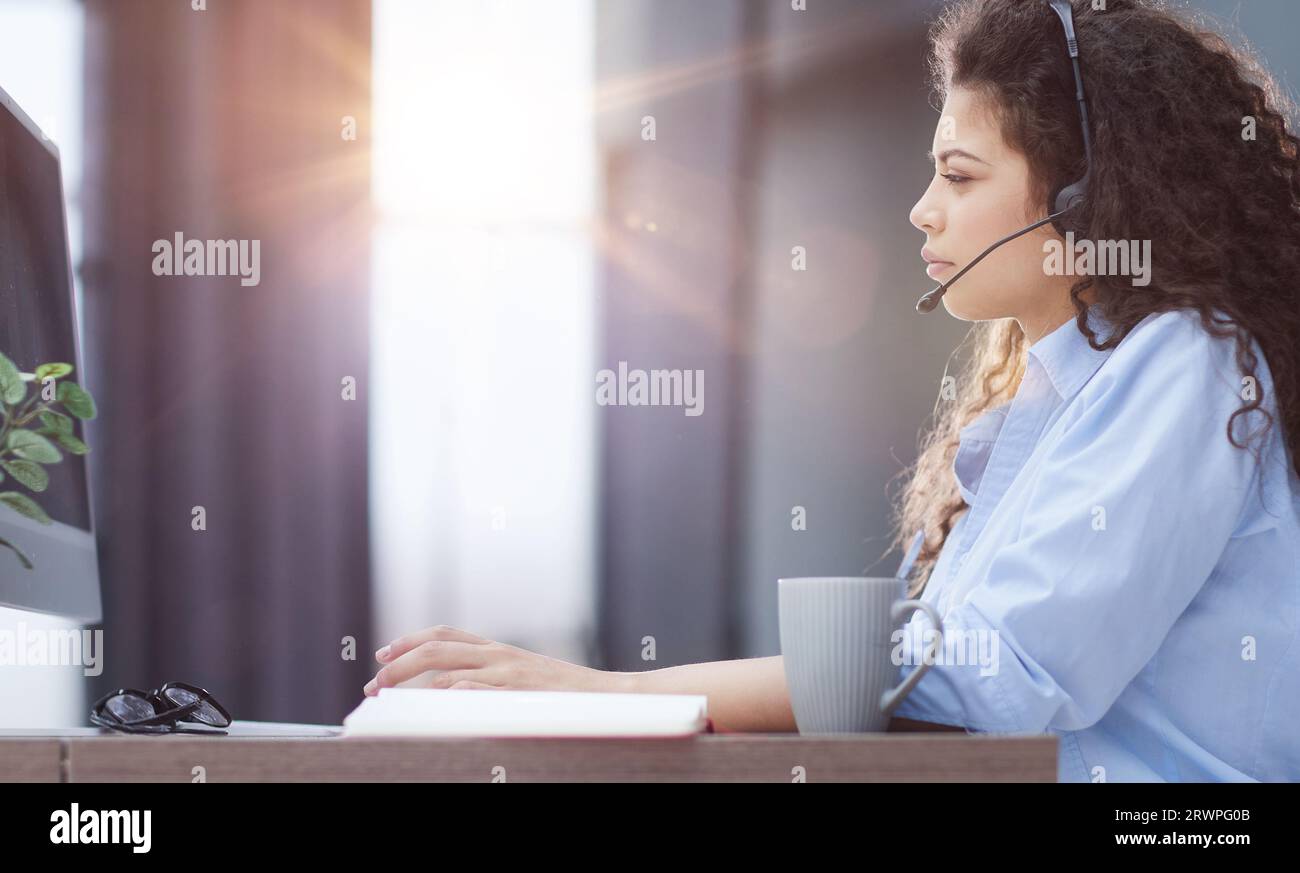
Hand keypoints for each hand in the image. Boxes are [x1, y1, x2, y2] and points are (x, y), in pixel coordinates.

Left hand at [363, 625, 631, 695]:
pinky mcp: (519, 691)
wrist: (606, 697)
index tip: (382, 655)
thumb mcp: (521, 676)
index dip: (409, 641)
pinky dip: (452, 691)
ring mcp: (508, 672)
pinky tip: (431, 698)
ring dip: (411, 680)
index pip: (444, 635)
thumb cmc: (562, 693)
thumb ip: (489, 674)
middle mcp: (498, 654)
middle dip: (398, 665)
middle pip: (436, 649)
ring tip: (387, 696)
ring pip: (449, 666)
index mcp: (497, 649)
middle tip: (373, 683)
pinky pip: (478, 688)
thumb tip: (447, 686)